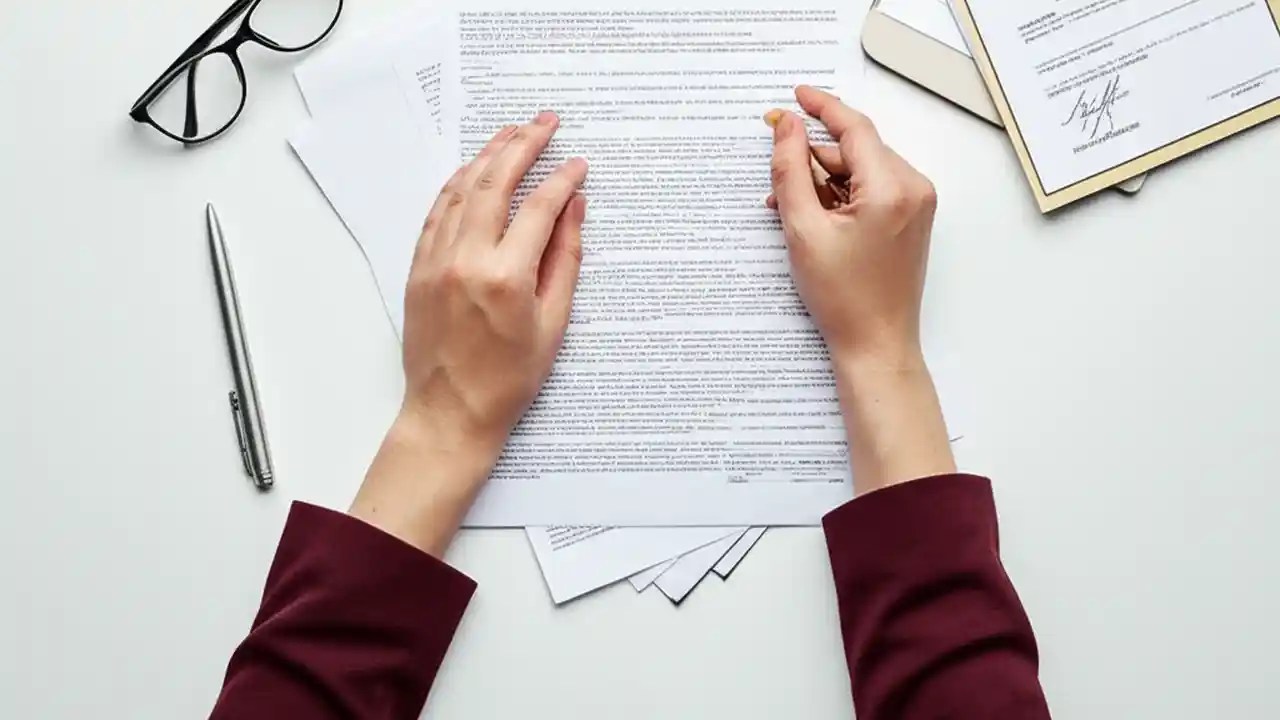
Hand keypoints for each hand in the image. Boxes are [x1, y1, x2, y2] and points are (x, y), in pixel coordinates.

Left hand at [351, 113, 587, 554]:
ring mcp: (436, 261)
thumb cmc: (508, 380)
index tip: (579, 164)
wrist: (450, 413)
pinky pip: (437, 212)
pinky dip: (457, 185)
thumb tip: (575, 208)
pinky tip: (474, 171)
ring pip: (461, 190)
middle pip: (495, 182)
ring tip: (513, 134)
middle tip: (546, 122)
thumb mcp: (553, 323)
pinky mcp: (418, 268)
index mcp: (506, 276)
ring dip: (488, 156)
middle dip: (523, 145)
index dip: (562, 180)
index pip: (539, 207)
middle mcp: (466, 259)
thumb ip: (564, 259)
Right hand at [766, 86, 935, 371]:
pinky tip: (813, 216)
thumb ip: (790, 171)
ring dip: (823, 180)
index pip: (854, 129)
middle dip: (813, 158)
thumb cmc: (845, 299)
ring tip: (788, 207)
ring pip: (860, 170)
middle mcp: (913, 189)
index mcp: (892, 188)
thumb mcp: (803, 230)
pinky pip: (870, 189)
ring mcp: (916, 204)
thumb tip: (786, 128)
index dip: (821, 108)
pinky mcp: (910, 219)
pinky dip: (840, 196)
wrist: (876, 344)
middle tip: (775, 173)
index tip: (796, 95)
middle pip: (855, 150)